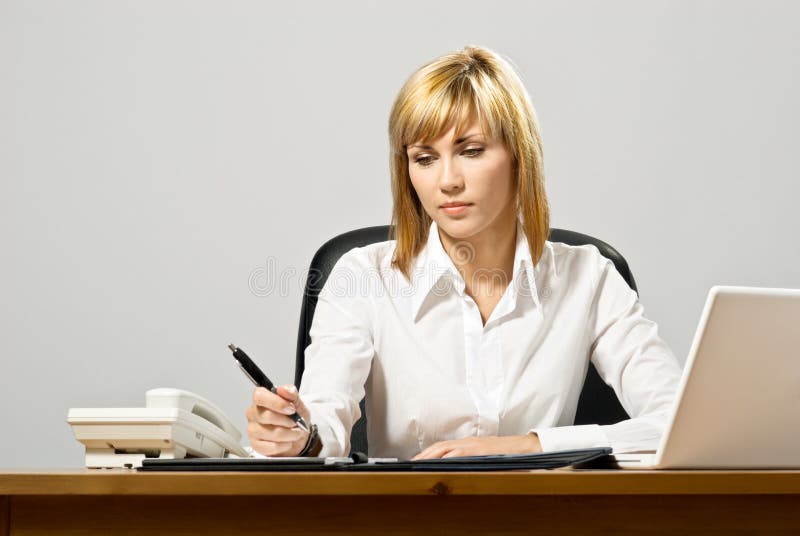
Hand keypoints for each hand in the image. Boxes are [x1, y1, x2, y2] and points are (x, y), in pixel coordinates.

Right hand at [245, 384, 311, 456]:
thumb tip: (283, 389)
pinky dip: (284, 445)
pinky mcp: (256, 445)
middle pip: (267, 416)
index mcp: (261, 399)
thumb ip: (291, 394)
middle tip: (295, 422)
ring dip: (289, 434)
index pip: (259, 396)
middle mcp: (254, 413)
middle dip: (287, 421)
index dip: (276, 402)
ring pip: (272, 433)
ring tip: (295, 432)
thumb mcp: (298, 402)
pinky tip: (287, 441)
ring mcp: (253, 430)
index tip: (290, 408)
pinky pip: (272, 447)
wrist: (298, 435)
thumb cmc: (295, 417)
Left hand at [411, 433, 541, 459]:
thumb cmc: (505, 453)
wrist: (524, 447)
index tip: (416, 461)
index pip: (442, 447)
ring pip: (446, 449)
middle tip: (411, 464)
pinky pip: (460, 454)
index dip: (428, 453)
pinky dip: (448, 458)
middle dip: (424, 455)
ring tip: (418, 464)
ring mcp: (473, 446)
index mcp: (467, 444)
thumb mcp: (484, 455)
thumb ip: (470, 459)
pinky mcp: (479, 451)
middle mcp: (467, 443)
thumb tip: (456, 469)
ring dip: (431, 456)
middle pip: (440, 446)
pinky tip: (439, 464)